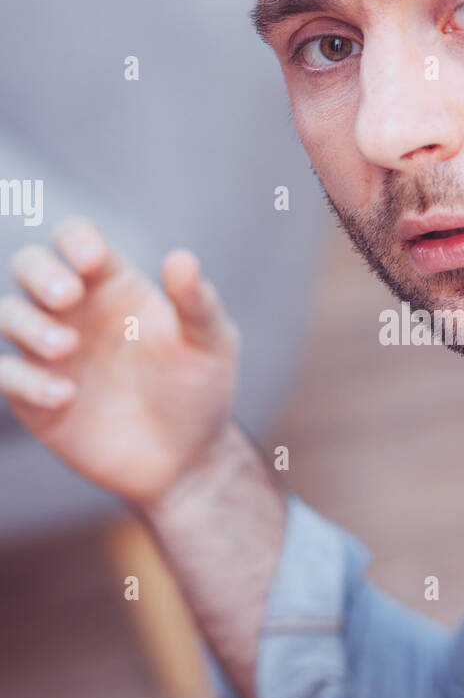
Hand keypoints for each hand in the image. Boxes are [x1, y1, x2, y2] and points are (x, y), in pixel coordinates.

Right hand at [0, 216, 239, 506]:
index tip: (91, 260)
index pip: (75, 238)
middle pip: (28, 265)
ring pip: (8, 315)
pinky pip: (8, 375)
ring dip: (29, 325)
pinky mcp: (35, 397)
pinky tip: (66, 396)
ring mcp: (51, 352)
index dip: (74, 239)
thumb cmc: (200, 390)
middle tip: (69, 298)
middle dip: (39, 273)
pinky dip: (27, 381)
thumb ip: (196, 303)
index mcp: (113, 285)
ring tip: (67, 348)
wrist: (186, 459)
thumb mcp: (210, 344)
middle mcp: (75, 311)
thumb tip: (181, 259)